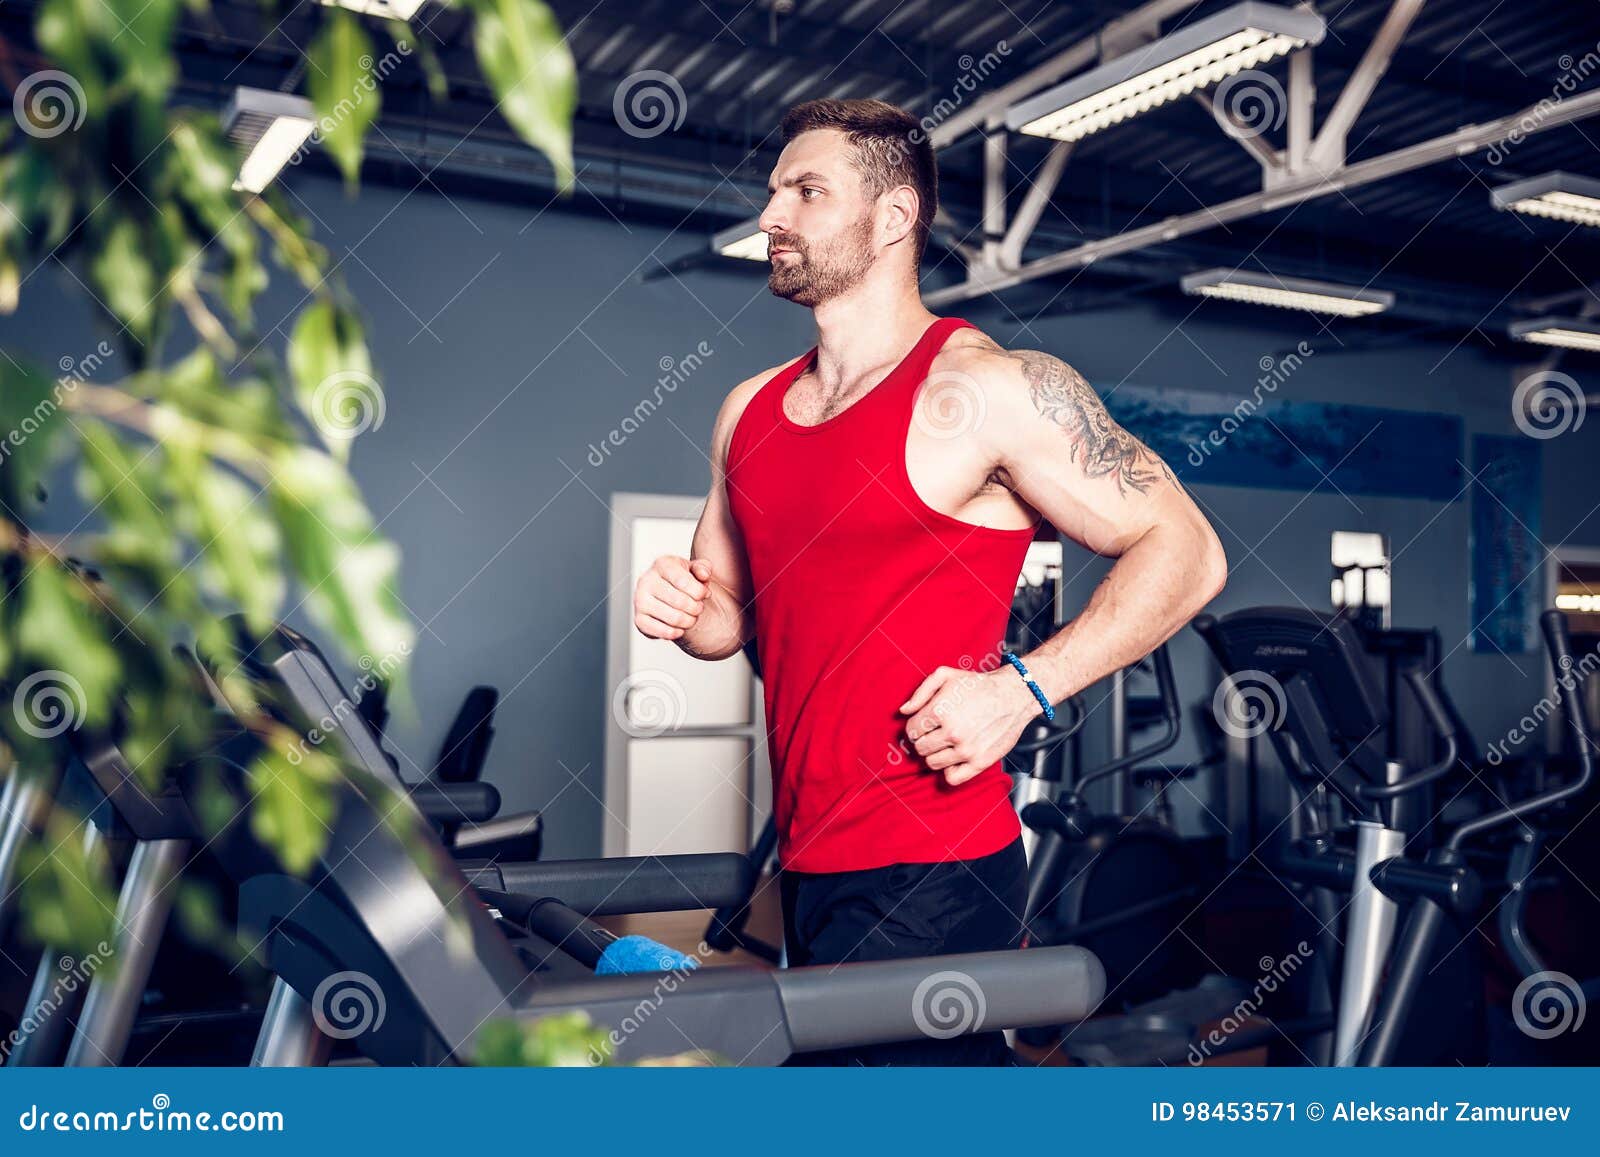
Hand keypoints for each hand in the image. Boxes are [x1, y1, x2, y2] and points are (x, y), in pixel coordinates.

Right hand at [634, 556, 712, 639]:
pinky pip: (662, 632)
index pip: (683, 581)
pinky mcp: (639, 619)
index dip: (700, 592)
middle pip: (680, 601)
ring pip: (673, 618)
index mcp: (662, 565)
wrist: (664, 593)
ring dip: (689, 621)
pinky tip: (680, 628)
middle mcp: (646, 581)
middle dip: (696, 608)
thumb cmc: (682, 580)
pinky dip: (676, 633)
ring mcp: (639, 601)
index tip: (705, 594)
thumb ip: (703, 568)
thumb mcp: (694, 569)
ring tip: (691, 617)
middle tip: (699, 608)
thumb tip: (704, 575)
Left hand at [899, 665, 1041, 784]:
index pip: (911, 730)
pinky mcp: (980, 762)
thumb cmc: (979, 685)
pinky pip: (952, 778)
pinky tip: (954, 758)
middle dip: (923, 740)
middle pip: (920, 748)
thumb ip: (920, 692)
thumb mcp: (945, 675)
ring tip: (946, 743)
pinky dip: (949, 771)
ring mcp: (966, 749)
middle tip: (934, 733)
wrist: (1013, 695)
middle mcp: (952, 731)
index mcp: (940, 709)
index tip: (924, 725)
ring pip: (932, 763)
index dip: (915, 727)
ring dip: (935, 754)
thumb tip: (903, 711)